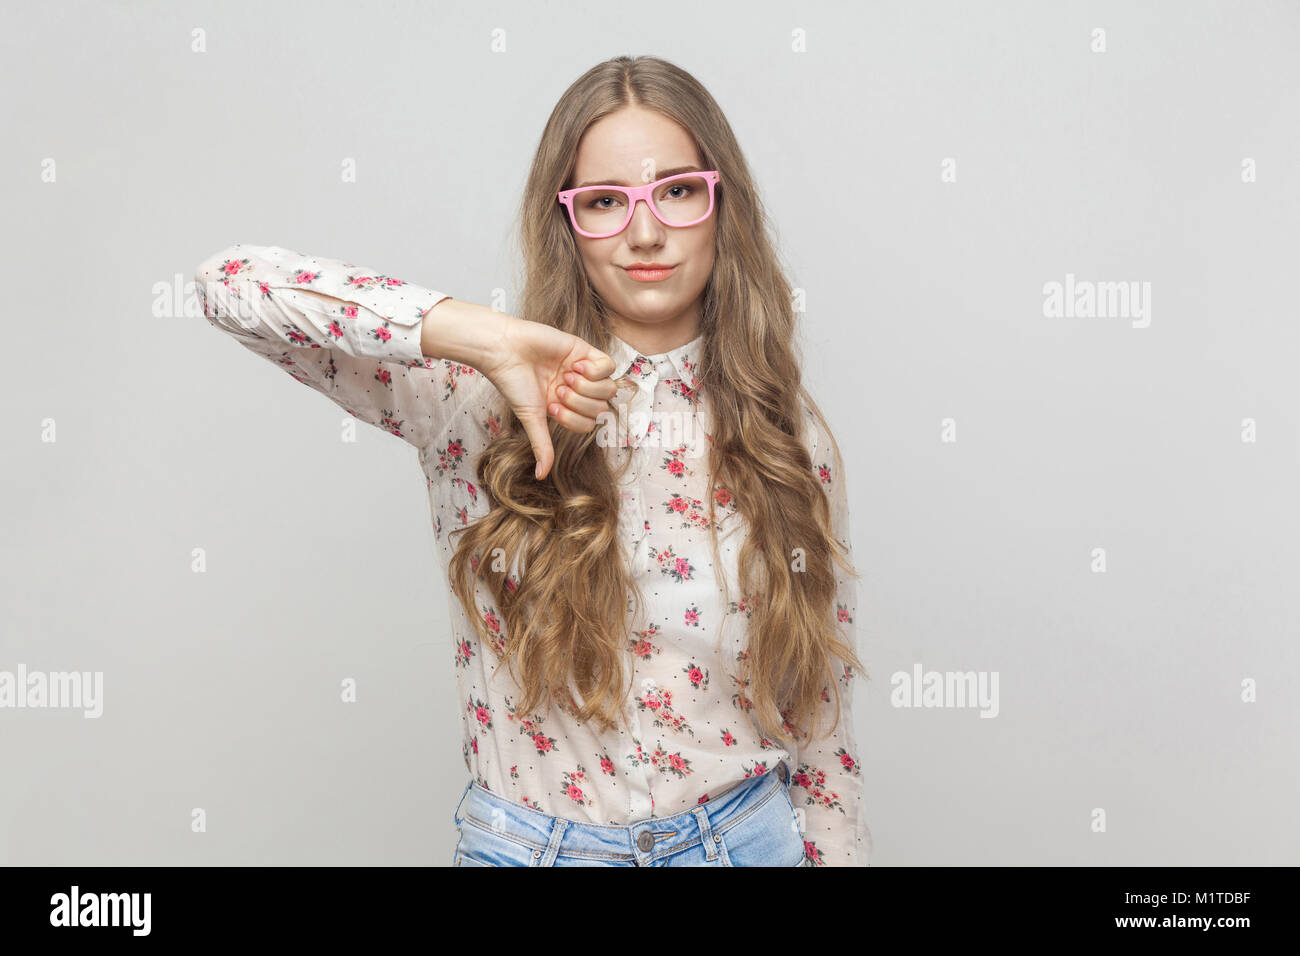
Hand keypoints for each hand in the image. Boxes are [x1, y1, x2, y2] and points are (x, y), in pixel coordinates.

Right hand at [480, 316, 617, 479]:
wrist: (505, 350)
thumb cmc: (513, 383)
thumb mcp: (531, 418)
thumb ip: (542, 445)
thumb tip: (541, 476)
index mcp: (565, 406)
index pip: (589, 424)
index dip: (575, 419)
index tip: (552, 406)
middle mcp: (576, 389)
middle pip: (602, 407)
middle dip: (580, 403)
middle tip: (558, 390)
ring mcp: (582, 370)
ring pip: (609, 388)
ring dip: (587, 387)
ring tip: (566, 376)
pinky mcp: (584, 350)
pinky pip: (608, 365)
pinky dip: (594, 370)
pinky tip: (575, 365)